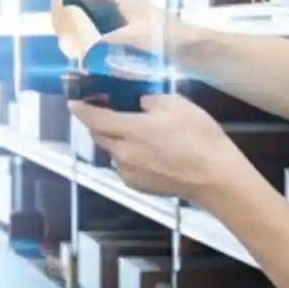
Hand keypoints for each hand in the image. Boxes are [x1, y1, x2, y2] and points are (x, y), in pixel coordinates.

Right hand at [54, 0, 196, 67]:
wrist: (192, 50)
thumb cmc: (163, 38)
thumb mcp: (130, 39)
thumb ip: (104, 45)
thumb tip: (82, 55)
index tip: (58, 2)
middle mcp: (129, 6)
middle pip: (98, 6)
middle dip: (79, 14)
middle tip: (62, 25)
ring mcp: (135, 20)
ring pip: (105, 21)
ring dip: (90, 28)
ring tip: (72, 39)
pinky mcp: (140, 35)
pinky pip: (114, 33)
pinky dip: (101, 39)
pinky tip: (94, 52)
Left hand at [68, 93, 251, 201]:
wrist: (214, 176)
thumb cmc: (198, 136)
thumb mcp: (176, 104)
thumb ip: (150, 101)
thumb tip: (139, 104)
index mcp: (130, 130)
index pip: (94, 118)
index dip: (81, 109)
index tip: (73, 103)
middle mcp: (122, 153)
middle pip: (99, 135)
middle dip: (100, 123)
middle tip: (110, 111)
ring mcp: (129, 172)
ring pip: (113, 151)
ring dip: (118, 140)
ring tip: (140, 134)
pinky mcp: (138, 186)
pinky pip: (125, 166)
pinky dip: (130, 156)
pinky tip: (151, 153)